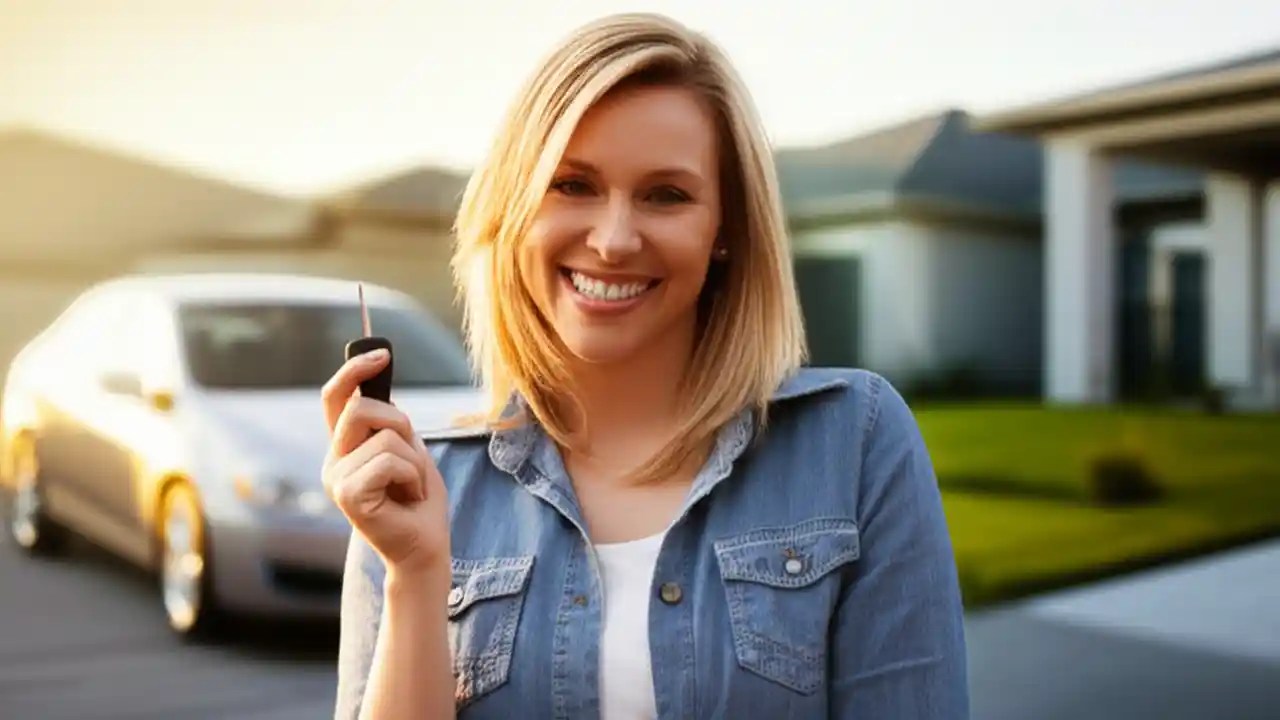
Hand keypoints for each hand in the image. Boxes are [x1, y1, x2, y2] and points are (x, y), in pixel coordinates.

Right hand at [321, 349, 449, 580]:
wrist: (424, 547)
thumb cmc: (419, 501)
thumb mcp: (409, 449)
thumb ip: (391, 422)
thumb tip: (378, 380)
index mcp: (345, 447)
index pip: (336, 397)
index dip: (353, 369)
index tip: (381, 353)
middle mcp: (333, 460)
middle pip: (360, 408)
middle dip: (400, 423)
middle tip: (413, 457)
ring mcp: (337, 478)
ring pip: (384, 436)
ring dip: (413, 460)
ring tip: (411, 486)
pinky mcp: (347, 495)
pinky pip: (388, 461)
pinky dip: (411, 475)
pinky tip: (408, 497)